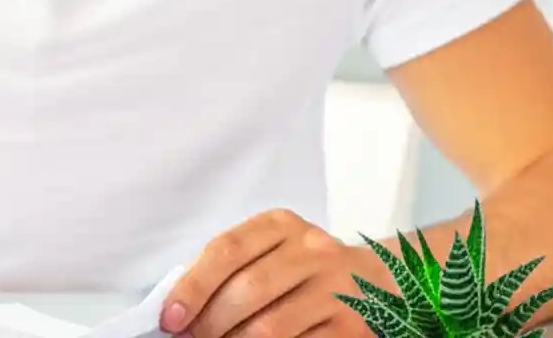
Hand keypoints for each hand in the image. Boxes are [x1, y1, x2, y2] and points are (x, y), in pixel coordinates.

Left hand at [159, 210, 372, 337]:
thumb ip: (230, 269)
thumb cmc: (306, 269)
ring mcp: (336, 288)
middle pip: (247, 290)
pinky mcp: (351, 326)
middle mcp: (312, 250)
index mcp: (281, 225)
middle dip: (210, 322)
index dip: (194, 286)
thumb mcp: (273, 251)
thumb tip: (181, 307)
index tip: (171, 317)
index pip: (227, 250)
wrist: (380, 282)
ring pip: (270, 326)